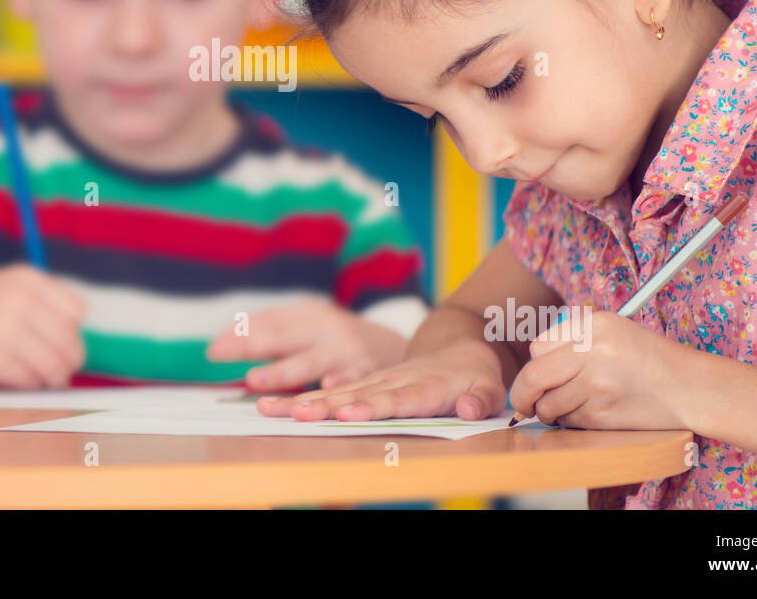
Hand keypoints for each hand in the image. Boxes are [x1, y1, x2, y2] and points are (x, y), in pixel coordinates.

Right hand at [0, 264, 85, 388]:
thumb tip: (74, 343)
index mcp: (27, 279)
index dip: (73, 329)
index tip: (63, 339)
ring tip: (48, 380)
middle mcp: (20, 301)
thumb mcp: (7, 285)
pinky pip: (29, 380)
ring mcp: (5, 331)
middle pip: (70, 341)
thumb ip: (41, 304)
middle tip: (62, 369)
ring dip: (55, 377)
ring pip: (54, 365)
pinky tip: (23, 381)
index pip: (77, 311)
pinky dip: (32, 385)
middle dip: (70, 360)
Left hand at [205, 299, 407, 391]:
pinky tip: (327, 386)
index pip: (268, 322)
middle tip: (223, 354)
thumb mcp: (306, 329)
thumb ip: (267, 335)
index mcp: (308, 313)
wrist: (391, 346)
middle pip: (283, 336)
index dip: (240, 335)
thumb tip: (218, 346)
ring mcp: (346, 349)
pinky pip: (350, 379)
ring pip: (310, 361)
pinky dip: (340, 382)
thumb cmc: (334, 340)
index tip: (212, 350)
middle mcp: (326, 327)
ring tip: (256, 379)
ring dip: (283, 371)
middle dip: (253, 346)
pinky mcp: (367, 371)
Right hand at [253, 336, 506, 421]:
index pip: (396, 398)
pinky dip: (301, 396)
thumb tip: (468, 408)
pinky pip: (328, 390)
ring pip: (332, 390)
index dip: (373, 405)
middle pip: (353, 394)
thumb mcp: (489, 385)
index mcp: (423, 384)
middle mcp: (392, 380)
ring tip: (267, 407)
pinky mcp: (363, 383)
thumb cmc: (474, 372)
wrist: (459, 344)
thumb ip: (481, 398)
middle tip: (295, 412)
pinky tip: (274, 404)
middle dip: (323, 404)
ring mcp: (375, 380)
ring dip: (301, 399)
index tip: (349, 413)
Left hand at [507, 310, 694, 429]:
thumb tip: (533, 359)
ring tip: (564, 407)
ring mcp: (597, 385)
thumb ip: (573, 338)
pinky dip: (570, 421)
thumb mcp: (613, 329)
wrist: (690, 387)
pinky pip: (569, 421)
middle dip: (522, 395)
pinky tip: (588, 412)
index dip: (533, 365)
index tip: (535, 376)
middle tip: (523, 404)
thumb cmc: (650, 358)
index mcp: (592, 326)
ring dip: (548, 411)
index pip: (538, 348)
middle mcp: (592, 352)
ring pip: (548, 405)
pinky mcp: (603, 415)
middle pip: (533, 377)